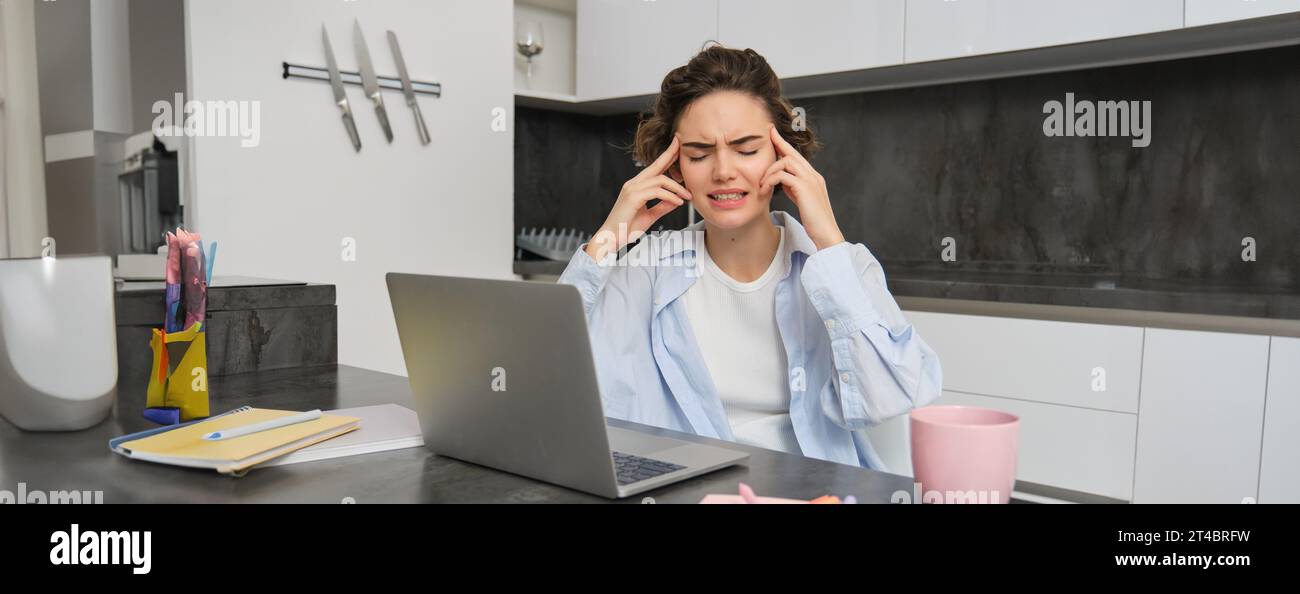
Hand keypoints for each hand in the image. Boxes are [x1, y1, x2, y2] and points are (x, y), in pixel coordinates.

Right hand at [586, 135, 692, 260]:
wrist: (611, 238)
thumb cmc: (627, 228)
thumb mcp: (649, 216)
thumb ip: (662, 206)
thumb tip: (676, 200)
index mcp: (636, 186)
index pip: (654, 168)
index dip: (666, 156)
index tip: (677, 148)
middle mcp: (633, 184)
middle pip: (656, 165)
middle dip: (670, 154)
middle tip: (682, 146)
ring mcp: (632, 189)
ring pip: (660, 180)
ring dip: (677, 187)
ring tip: (687, 196)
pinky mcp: (633, 197)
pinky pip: (657, 192)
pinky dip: (670, 196)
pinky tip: (678, 202)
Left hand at [759, 125, 844, 250]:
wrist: (826, 234)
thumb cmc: (815, 221)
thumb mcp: (802, 200)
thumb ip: (794, 188)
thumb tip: (782, 181)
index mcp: (814, 178)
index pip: (798, 157)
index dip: (785, 145)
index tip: (773, 135)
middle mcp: (813, 176)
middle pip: (793, 154)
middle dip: (778, 144)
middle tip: (767, 136)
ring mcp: (810, 180)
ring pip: (786, 162)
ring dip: (770, 171)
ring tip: (761, 184)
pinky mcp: (804, 188)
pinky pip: (783, 176)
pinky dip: (771, 181)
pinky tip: (764, 190)